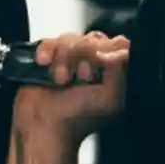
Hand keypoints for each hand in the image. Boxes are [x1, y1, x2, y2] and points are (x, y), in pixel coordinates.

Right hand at [12, 31, 129, 145]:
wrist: (45, 125)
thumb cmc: (78, 118)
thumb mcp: (110, 99)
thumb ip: (119, 71)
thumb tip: (118, 49)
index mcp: (113, 73)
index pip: (117, 44)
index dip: (108, 49)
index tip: (100, 63)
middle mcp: (94, 64)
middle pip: (93, 38)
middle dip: (84, 56)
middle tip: (80, 79)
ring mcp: (71, 60)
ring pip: (71, 38)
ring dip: (64, 58)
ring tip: (61, 80)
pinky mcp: (49, 58)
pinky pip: (49, 41)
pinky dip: (47, 51)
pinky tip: (44, 64)